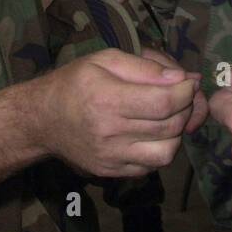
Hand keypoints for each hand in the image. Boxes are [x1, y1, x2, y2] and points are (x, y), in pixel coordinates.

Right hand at [40, 49, 199, 177]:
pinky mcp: (112, 172)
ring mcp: (111, 157)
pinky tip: (152, 133)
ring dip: (177, 133)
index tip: (189, 82)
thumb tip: (181, 78)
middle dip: (186, 108)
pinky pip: (151, 166)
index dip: (186, 92)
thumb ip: (145, 67)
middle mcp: (110, 132)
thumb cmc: (74, 82)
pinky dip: (160, 149)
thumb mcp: (105, 60)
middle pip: (170, 127)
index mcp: (108, 99)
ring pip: (166, 153)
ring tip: (170, 117)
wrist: (42, 119)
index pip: (164, 102)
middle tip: (183, 96)